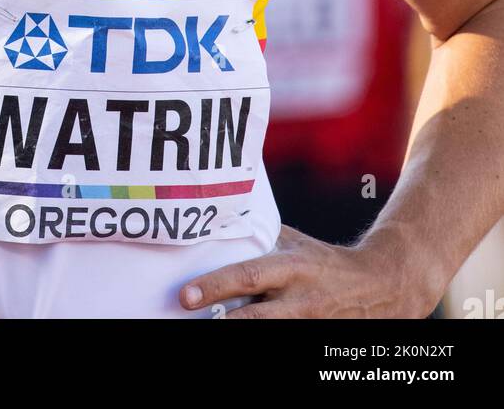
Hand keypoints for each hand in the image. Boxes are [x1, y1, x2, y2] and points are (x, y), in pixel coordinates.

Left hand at [178, 223, 432, 318]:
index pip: (249, 276)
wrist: (380, 285)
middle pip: (255, 318)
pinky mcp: (312, 339)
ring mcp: (307, 324)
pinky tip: (232, 332)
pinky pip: (280, 341)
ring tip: (208, 328)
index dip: (216, 286)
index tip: (186, 295)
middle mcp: (299, 300)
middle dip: (220, 322)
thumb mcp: (295, 243)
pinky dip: (259, 338)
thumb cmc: (326, 261)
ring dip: (237, 331)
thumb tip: (220, 224)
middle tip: (188, 315)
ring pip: (268, 334)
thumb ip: (262, 238)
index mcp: (292, 268)